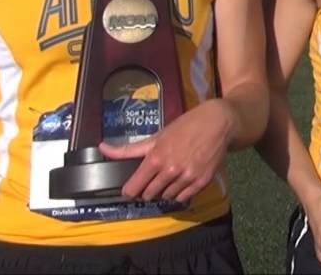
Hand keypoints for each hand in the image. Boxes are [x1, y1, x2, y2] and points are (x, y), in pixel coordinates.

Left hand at [98, 99, 235, 202]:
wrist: (218, 123)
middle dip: (147, 190)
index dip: (130, 190)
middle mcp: (170, 170)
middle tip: (152, 180)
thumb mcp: (157, 136)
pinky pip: (183, 197)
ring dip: (164, 191)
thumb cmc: (185, 126)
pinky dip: (179, 193)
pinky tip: (180, 181)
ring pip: (166, 197)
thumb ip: (129, 148)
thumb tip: (102, 148)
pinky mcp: (202, 182)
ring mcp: (187, 177)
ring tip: (169, 178)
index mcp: (156, 158)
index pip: (134, 188)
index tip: (131, 189)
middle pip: (149, 194)